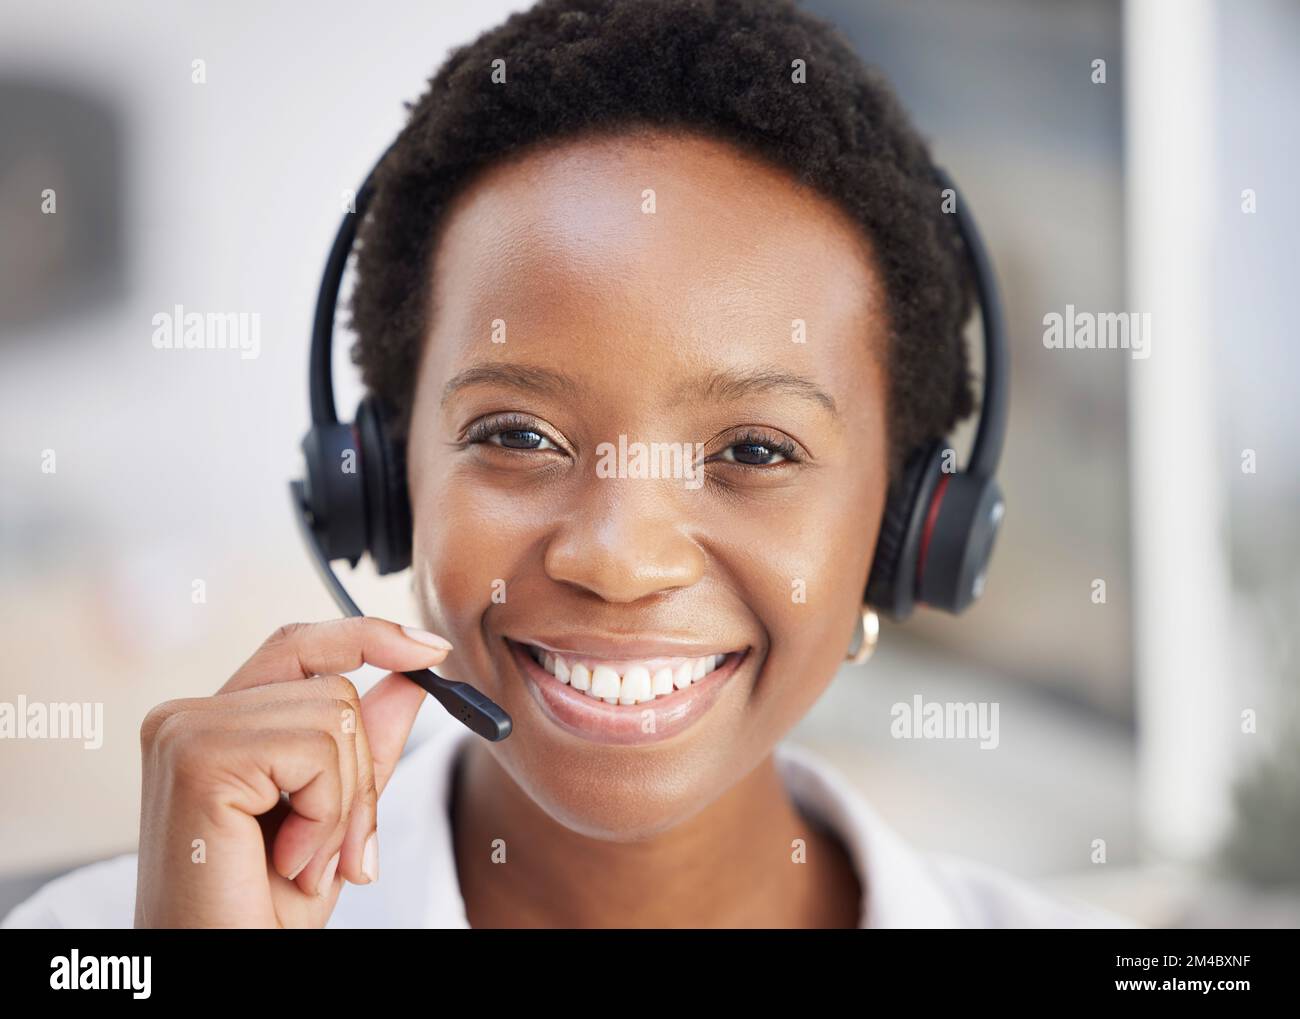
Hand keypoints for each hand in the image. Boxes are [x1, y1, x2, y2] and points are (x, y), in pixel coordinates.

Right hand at [134, 617, 451, 927]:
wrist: (221, 969)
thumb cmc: (261, 909)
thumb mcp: (334, 816)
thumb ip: (365, 744)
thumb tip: (410, 677)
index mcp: (213, 723)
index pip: (298, 645)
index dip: (366, 636)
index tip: (431, 652)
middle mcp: (186, 716)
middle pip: (333, 686)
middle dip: (361, 774)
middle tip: (341, 851)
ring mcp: (186, 730)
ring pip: (335, 717)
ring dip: (344, 805)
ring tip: (305, 860)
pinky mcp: (197, 757)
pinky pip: (317, 751)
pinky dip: (326, 814)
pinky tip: (288, 860)